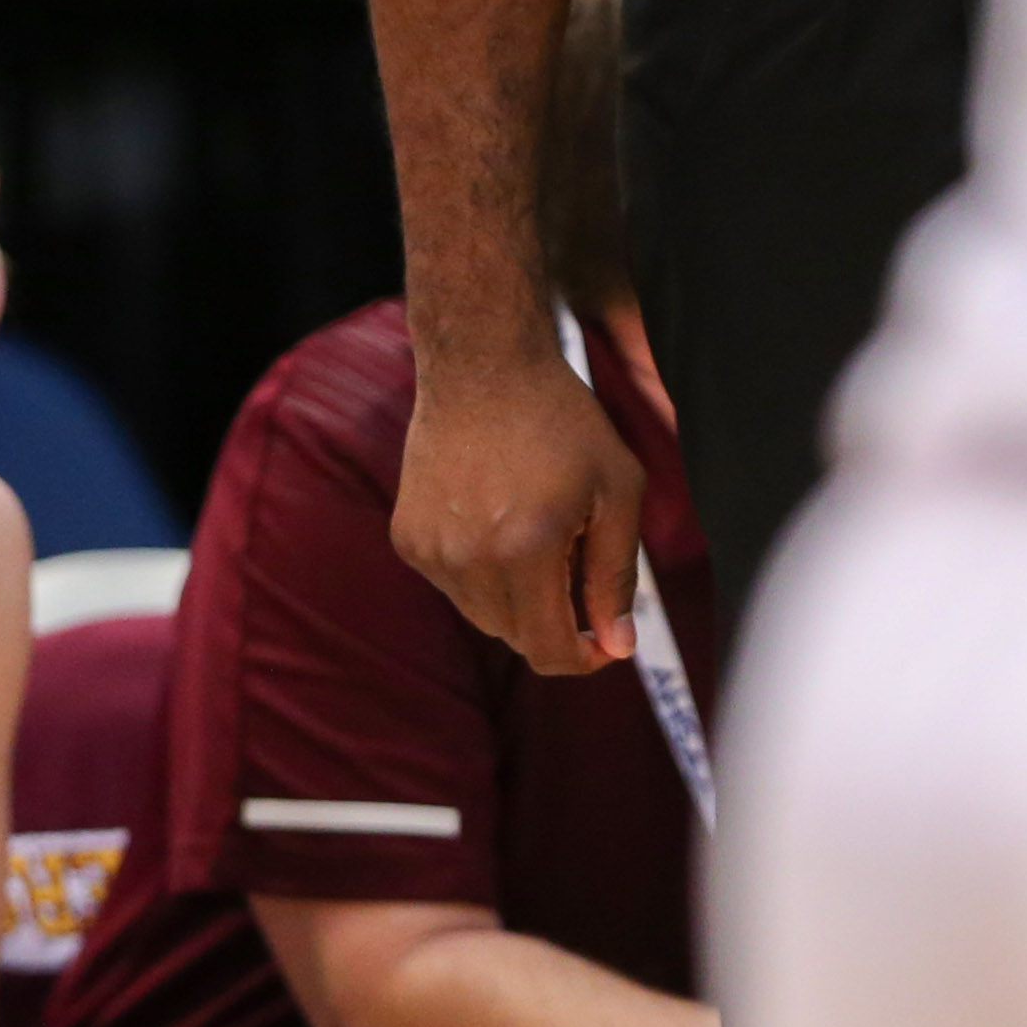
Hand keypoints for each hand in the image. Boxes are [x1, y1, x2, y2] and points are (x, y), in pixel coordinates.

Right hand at [392, 343, 644, 674]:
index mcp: (527, 550)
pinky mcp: (408, 540)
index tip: (602, 643)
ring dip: (516, 597)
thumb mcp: (617, 490)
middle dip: (554, 619)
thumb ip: (616, 575)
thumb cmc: (560, 420)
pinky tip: (494, 521)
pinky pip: (453, 587)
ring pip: (483, 617)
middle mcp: (470, 561)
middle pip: (517, 638)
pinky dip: (480, 573)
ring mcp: (431, 553)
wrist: (481, 367)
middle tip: (575, 564)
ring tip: (533, 534)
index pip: (549, 650)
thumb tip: (616, 646)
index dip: (582, 659)